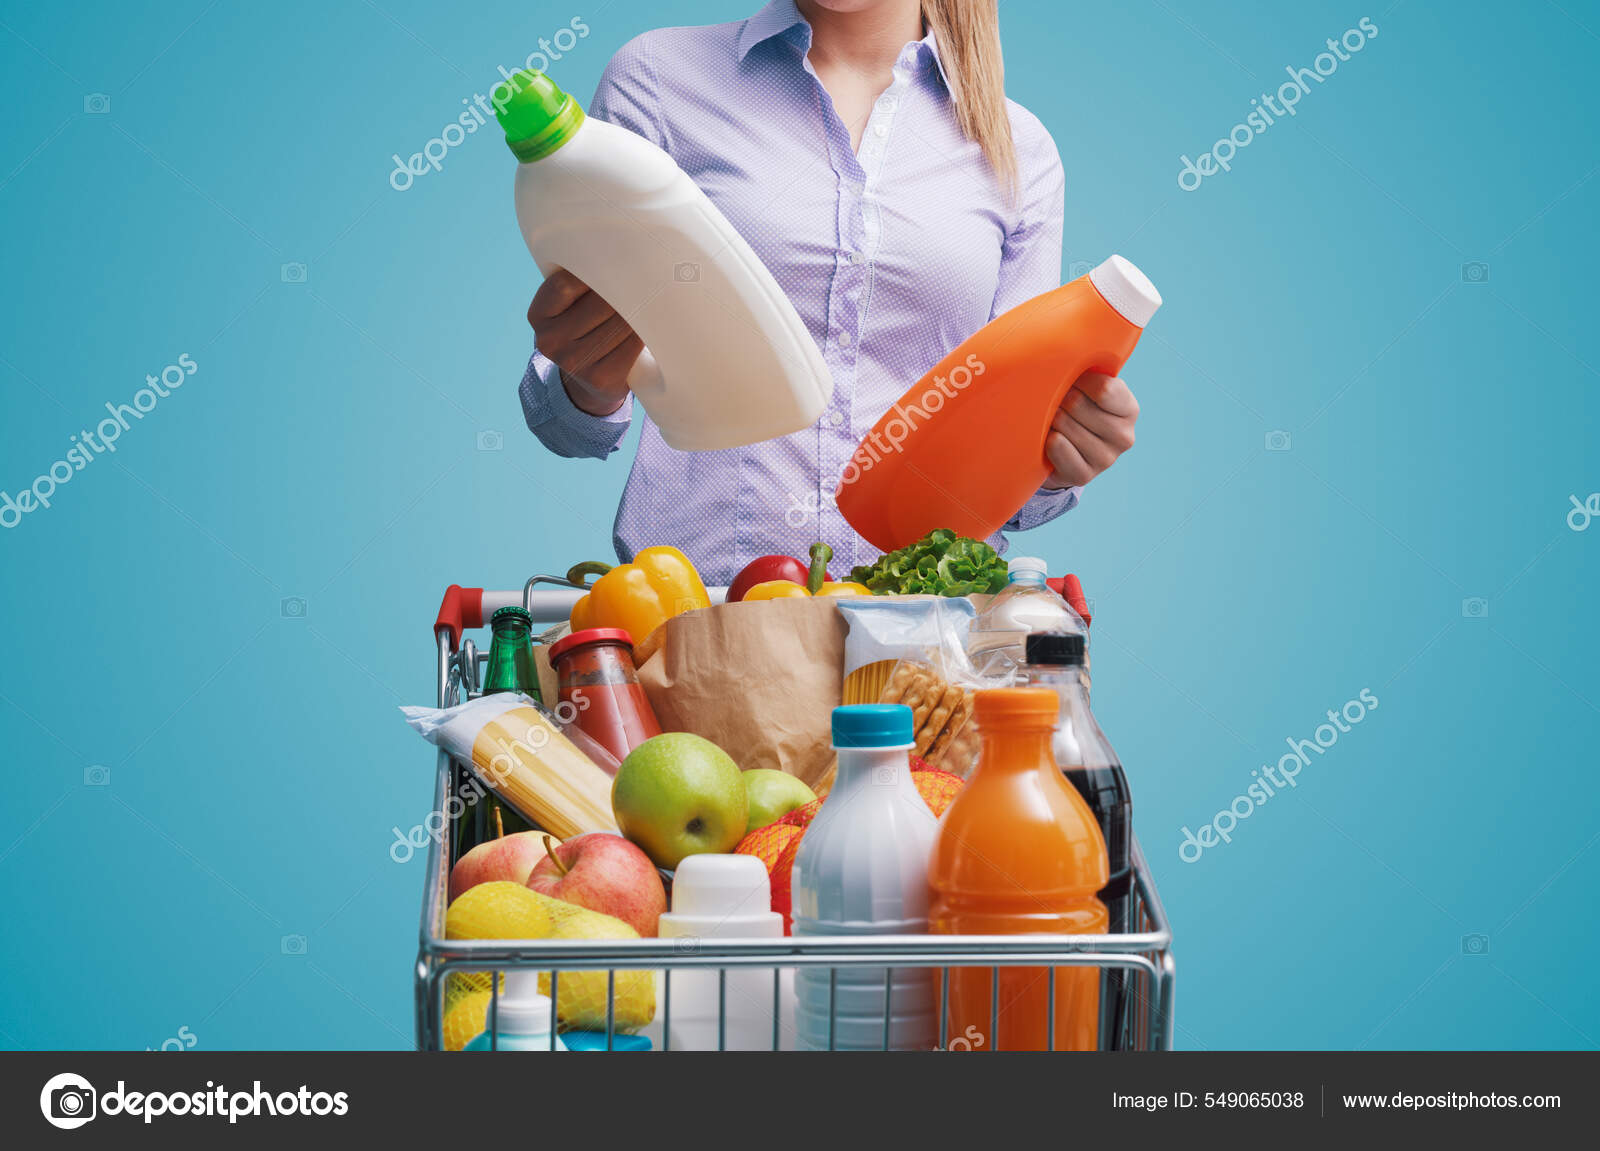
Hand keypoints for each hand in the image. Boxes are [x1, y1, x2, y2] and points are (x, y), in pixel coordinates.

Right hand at [527, 269, 643, 415]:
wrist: (590, 379)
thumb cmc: (586, 326)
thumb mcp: (571, 303)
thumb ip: (580, 278)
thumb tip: (617, 248)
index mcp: (538, 315)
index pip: (565, 284)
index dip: (594, 270)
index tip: (619, 258)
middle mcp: (549, 341)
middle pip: (600, 303)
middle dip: (626, 289)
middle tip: (648, 275)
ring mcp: (573, 362)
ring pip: (619, 324)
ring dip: (640, 309)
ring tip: (653, 297)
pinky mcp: (599, 378)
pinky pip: (630, 347)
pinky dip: (644, 332)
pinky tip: (651, 324)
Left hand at [1042, 372, 1139, 488]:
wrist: (1063, 448)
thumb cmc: (1075, 407)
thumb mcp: (1087, 385)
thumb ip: (1088, 368)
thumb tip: (1069, 349)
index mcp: (1130, 408)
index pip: (1103, 389)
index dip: (1079, 381)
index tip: (1071, 382)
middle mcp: (1125, 436)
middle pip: (1078, 406)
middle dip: (1059, 400)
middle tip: (1056, 403)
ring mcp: (1107, 459)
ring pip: (1065, 427)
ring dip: (1051, 420)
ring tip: (1052, 420)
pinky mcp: (1085, 476)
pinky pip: (1057, 448)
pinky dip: (1047, 440)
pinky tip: (1050, 439)